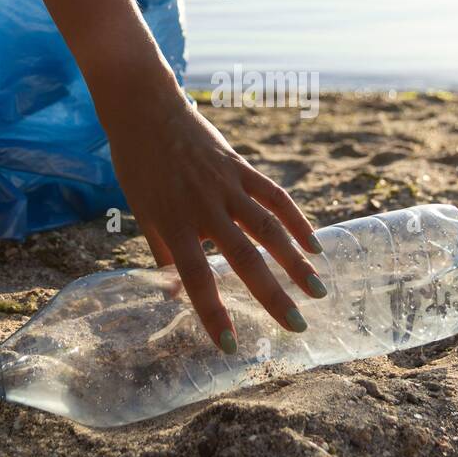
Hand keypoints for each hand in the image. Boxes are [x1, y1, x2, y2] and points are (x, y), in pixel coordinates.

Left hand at [106, 93, 326, 352]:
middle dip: (272, 295)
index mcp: (173, 222)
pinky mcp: (241, 167)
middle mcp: (203, 205)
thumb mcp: (143, 214)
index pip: (195, 277)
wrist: (145, 110)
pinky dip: (297, 220)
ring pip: (268, 228)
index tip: (232, 346)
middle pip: (243, 257)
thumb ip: (164, 254)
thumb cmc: (139, 167)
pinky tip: (314, 245)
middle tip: (297, 327)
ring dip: (296, 261)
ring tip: (318, 290)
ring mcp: (226, 184)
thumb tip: (176, 296)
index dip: (213, 314)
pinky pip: (275, 197)